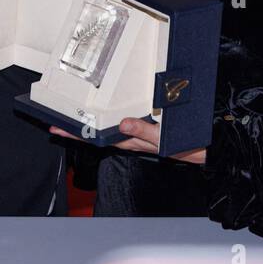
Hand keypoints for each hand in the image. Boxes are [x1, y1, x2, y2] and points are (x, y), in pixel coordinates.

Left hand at [49, 120, 205, 163]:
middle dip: (77, 130)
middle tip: (56, 124)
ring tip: (74, 117)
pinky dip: (112, 119)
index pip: (98, 138)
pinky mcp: (146, 129)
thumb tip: (122, 124)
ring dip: (91, 124)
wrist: (207, 150)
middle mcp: (131, 138)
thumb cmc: (186, 146)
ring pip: (108, 130)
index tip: (59, 129)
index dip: (77, 134)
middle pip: (98, 135)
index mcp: (132, 141)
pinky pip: (124, 124)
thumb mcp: (164, 139)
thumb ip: (144, 133)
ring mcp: (137, 135)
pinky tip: (107, 113)